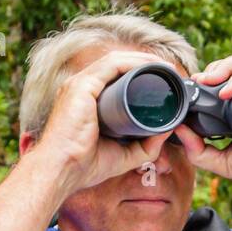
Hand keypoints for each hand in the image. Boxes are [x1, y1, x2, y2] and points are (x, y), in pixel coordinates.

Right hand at [33, 48, 174, 196]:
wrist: (62, 170)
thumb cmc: (84, 166)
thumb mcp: (124, 156)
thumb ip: (146, 146)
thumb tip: (168, 131)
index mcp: (86, 101)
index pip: (115, 78)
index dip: (139, 75)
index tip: (163, 82)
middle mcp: (81, 87)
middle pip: (117, 66)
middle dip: (145, 64)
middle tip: (169, 72)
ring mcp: (79, 84)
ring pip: (116, 61)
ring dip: (143, 60)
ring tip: (165, 67)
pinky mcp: (82, 85)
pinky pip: (112, 65)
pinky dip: (133, 62)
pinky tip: (150, 65)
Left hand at [173, 51, 231, 203]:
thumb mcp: (222, 162)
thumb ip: (197, 151)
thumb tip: (177, 129)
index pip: (225, 76)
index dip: (209, 76)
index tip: (193, 84)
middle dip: (217, 68)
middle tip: (201, 81)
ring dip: (229, 68)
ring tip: (215, 84)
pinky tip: (230, 92)